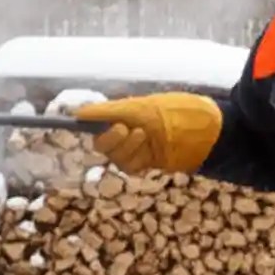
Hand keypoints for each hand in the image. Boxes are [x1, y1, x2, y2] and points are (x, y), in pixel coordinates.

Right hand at [74, 93, 222, 173]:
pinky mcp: (148, 164)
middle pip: (102, 144)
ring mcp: (138, 150)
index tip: (73, 122)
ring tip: (145, 135)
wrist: (202, 130)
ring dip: (127, 147)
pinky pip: (130, 166)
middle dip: (110, 138)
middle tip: (125, 128)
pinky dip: (136, 158)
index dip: (84, 124)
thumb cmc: (172, 112)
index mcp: (124, 115)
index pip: (96, 123)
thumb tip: (78, 113)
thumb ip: (108, 111)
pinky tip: (149, 149)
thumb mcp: (138, 107)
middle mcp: (127, 133)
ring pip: (116, 157)